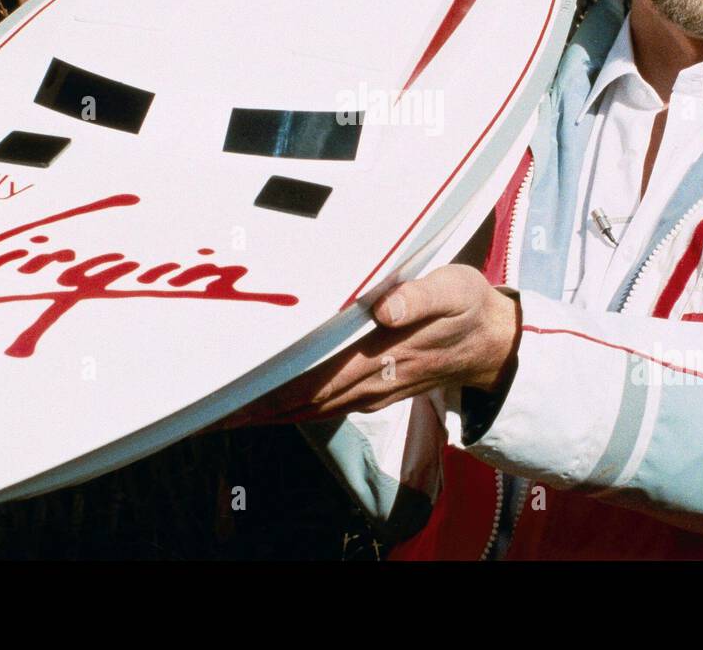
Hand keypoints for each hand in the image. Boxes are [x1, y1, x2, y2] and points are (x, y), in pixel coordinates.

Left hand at [220, 264, 520, 427]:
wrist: (493, 341)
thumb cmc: (466, 306)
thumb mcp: (453, 289)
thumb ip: (418, 297)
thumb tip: (384, 308)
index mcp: (383, 352)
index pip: (315, 373)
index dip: (274, 384)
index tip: (235, 388)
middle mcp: (371, 378)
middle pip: (302, 396)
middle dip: (257, 403)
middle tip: (209, 403)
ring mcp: (371, 389)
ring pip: (309, 407)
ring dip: (269, 412)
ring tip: (225, 411)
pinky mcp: (373, 390)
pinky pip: (324, 405)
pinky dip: (292, 410)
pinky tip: (268, 408)